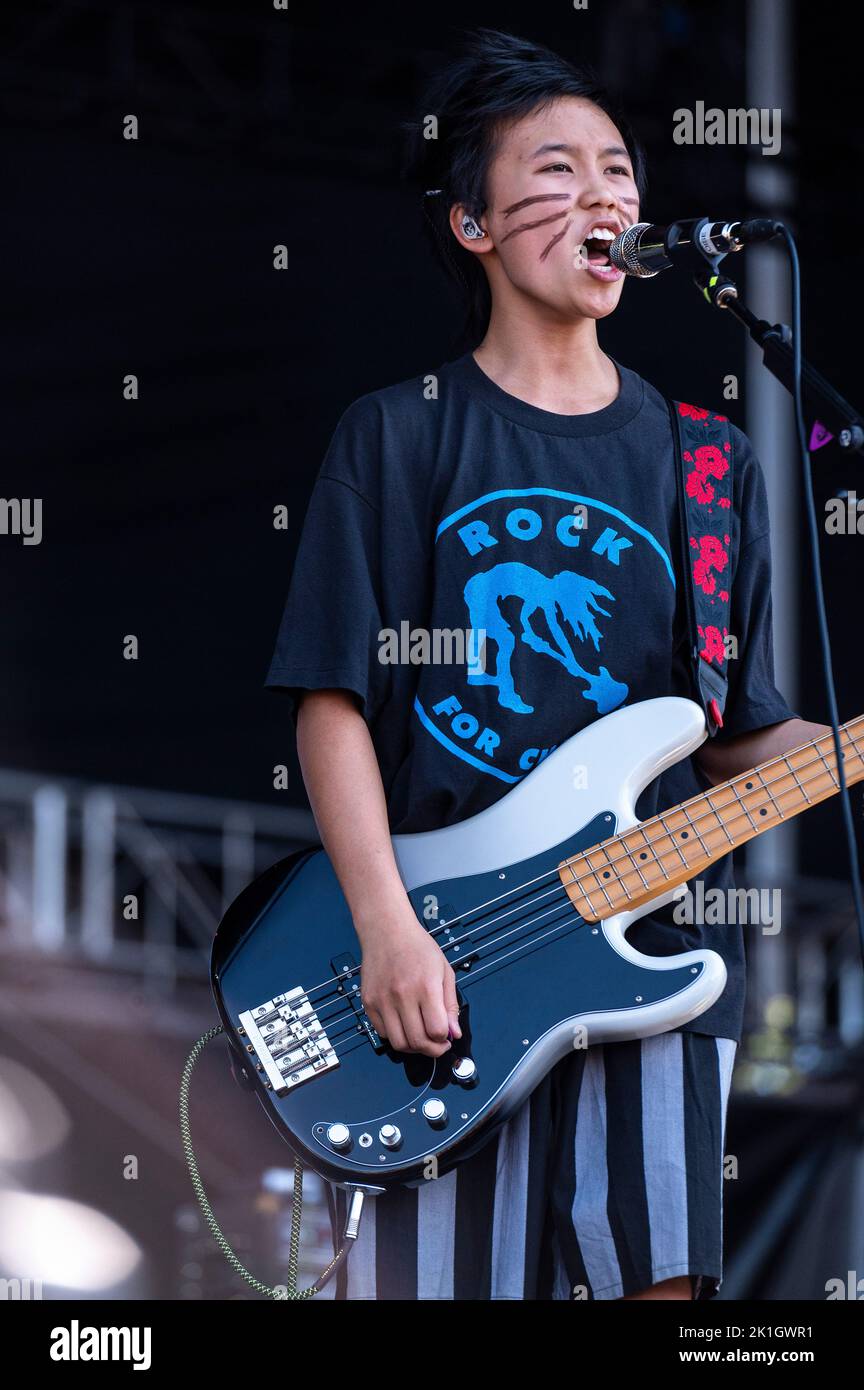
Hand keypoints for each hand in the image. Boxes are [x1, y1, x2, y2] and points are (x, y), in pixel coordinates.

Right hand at [356, 902, 462, 1057]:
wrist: (387, 930)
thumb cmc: (417, 947)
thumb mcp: (444, 971)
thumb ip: (450, 1004)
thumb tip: (454, 1033)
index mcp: (426, 987)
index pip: (437, 1031)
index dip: (445, 1039)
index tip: (447, 1036)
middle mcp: (403, 995)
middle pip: (418, 1042)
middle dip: (432, 1050)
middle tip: (437, 1045)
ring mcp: (383, 1000)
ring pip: (398, 1043)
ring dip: (413, 1047)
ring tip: (420, 1037)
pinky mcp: (369, 1003)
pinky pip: (382, 1033)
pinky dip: (395, 1036)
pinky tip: (404, 1025)